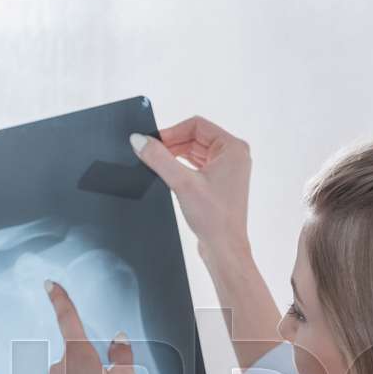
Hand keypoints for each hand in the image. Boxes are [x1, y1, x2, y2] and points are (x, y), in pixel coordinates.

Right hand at [130, 115, 252, 261]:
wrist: (224, 248)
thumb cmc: (214, 218)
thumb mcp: (182, 183)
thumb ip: (159, 159)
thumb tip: (139, 140)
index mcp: (233, 148)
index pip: (197, 125)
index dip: (172, 131)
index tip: (153, 142)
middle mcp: (233, 156)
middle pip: (195, 137)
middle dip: (172, 144)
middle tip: (151, 153)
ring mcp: (227, 169)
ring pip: (194, 151)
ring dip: (175, 155)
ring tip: (157, 165)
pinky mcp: (218, 182)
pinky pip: (196, 164)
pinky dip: (181, 166)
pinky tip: (168, 175)